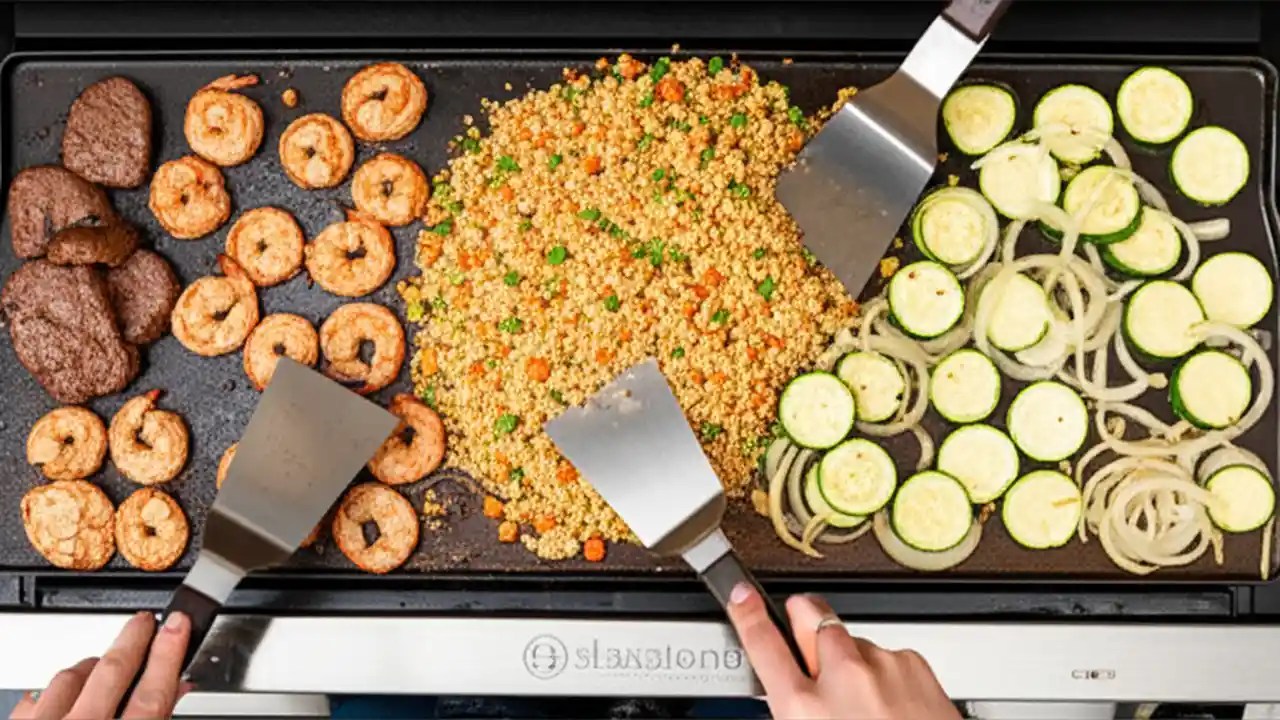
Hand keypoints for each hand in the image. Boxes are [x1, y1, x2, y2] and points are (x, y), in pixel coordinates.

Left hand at [10, 611, 191, 719]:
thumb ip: (157, 717)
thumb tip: (176, 689)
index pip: (152, 693)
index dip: (169, 654)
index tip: (178, 625)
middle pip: (112, 672)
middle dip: (133, 639)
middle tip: (145, 621)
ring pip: (69, 679)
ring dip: (90, 667)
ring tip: (102, 664)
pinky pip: (33, 700)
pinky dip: (50, 693)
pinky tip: (60, 694)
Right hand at [726, 584, 959, 719]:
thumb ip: (797, 712)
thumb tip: (795, 696)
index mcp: (804, 708)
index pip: (763, 644)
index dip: (747, 614)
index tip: (741, 595)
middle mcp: (841, 678)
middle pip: (810, 618)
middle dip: (805, 617)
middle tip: (803, 622)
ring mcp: (879, 665)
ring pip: (854, 642)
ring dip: (853, 661)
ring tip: (867, 703)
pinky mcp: (913, 662)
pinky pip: (888, 657)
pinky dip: (886, 674)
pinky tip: (892, 704)